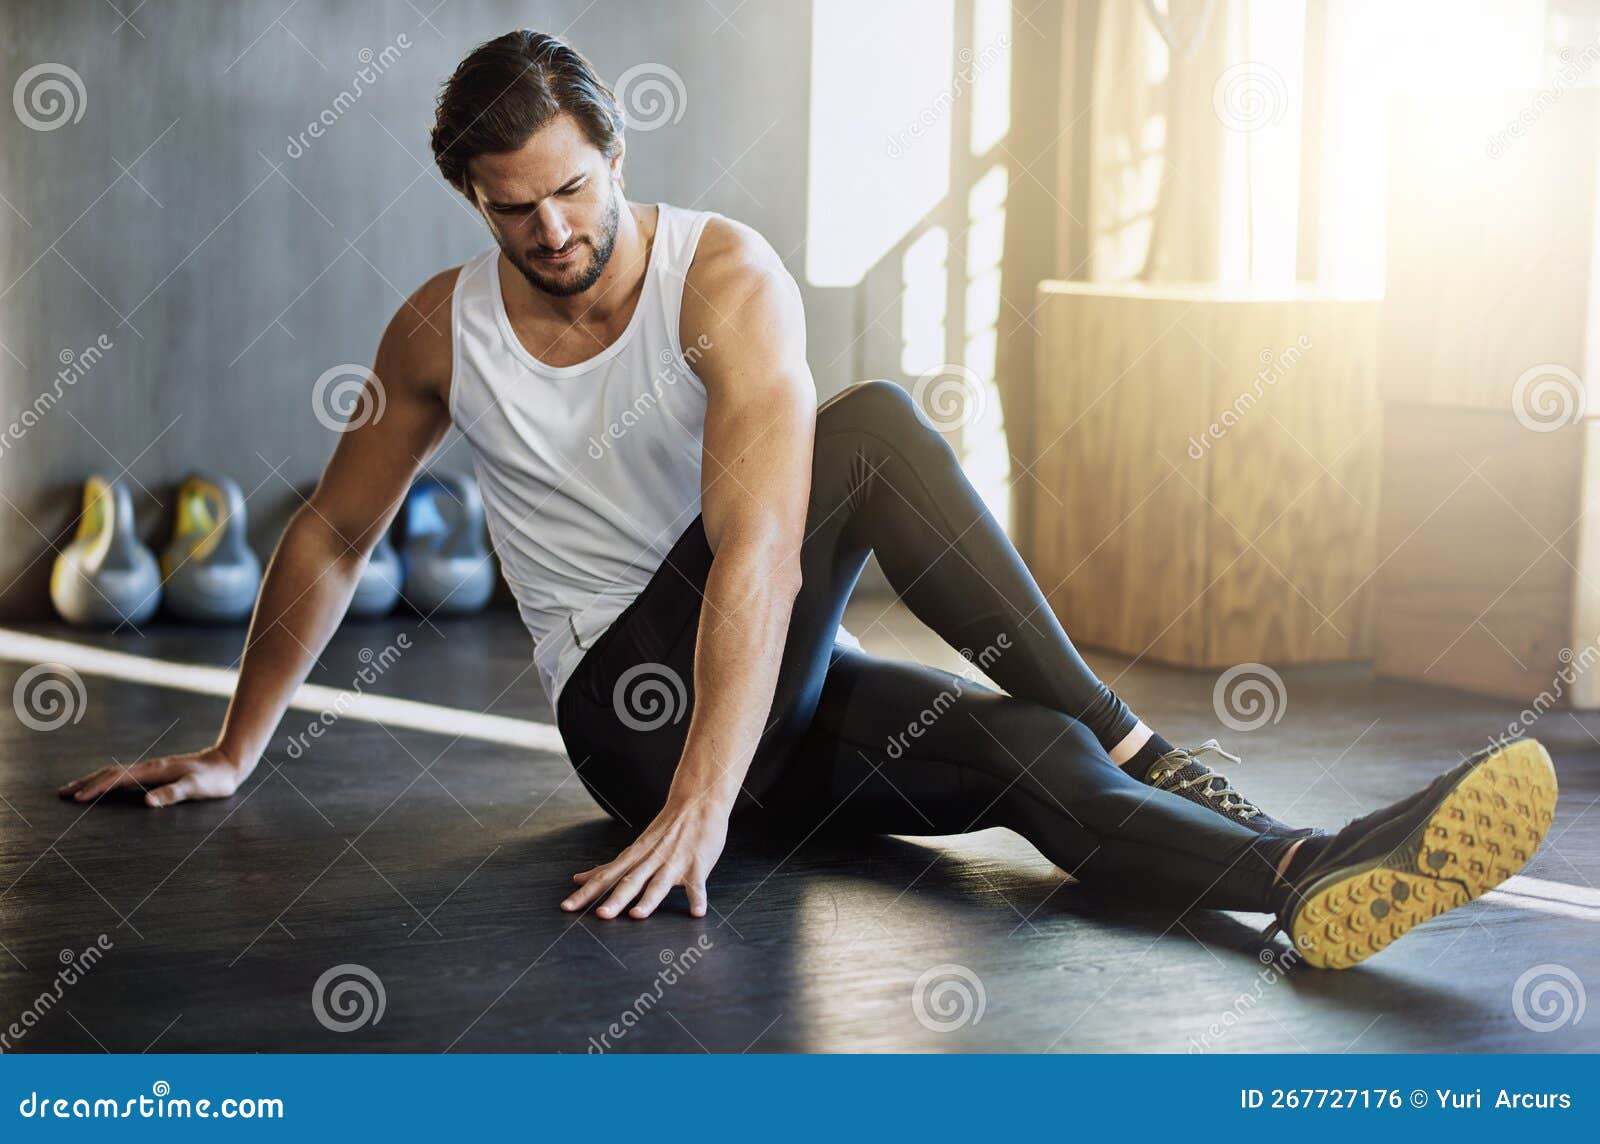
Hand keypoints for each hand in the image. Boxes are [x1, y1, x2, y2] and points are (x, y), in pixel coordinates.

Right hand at [58, 745, 253, 808]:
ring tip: (74, 790)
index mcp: (154, 771)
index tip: (77, 798)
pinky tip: (104, 788)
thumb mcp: (197, 788)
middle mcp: (150, 767)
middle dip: (86, 783)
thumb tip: (147, 802)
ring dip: (94, 781)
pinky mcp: (156, 773)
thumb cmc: (215, 779)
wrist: (229, 763)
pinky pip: (125, 776)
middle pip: (110, 773)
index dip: (97, 788)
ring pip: (116, 773)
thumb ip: (174, 794)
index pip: (118, 779)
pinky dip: (108, 781)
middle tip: (62, 793)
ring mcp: (152, 769)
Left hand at [562, 796, 728, 918]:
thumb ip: (609, 868)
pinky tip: (696, 912)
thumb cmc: (665, 828)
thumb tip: (579, 879)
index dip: (585, 893)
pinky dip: (697, 898)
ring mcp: (674, 862)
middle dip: (615, 899)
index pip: (605, 877)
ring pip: (659, 883)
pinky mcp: (697, 864)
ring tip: (637, 915)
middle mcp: (651, 860)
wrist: (697, 801)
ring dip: (648, 900)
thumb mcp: (634, 848)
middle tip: (601, 915)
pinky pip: (697, 884)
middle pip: (630, 881)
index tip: (567, 907)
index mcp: (634, 858)